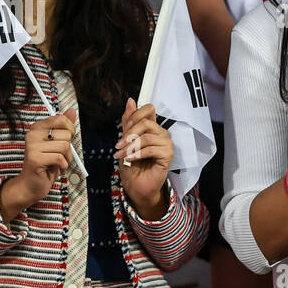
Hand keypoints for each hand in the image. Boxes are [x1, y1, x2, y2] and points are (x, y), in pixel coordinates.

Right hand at [1, 110, 76, 219]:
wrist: (31, 185)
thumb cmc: (46, 165)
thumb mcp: (58, 144)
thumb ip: (64, 127)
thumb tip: (72, 111)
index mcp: (38, 128)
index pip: (60, 119)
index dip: (70, 130)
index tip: (66, 140)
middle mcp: (33, 134)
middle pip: (66, 134)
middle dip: (68, 149)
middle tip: (59, 157)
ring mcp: (32, 146)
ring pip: (64, 146)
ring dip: (66, 159)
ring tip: (56, 164)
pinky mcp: (34, 158)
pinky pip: (60, 158)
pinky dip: (62, 167)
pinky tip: (54, 169)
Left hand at [116, 98, 172, 217]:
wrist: (136, 186)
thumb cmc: (132, 166)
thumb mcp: (125, 141)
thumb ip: (128, 122)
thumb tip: (130, 101)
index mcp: (152, 128)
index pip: (149, 109)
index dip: (136, 115)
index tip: (126, 127)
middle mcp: (161, 134)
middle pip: (146, 122)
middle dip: (129, 134)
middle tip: (119, 145)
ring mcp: (166, 144)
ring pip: (147, 136)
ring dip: (130, 147)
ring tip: (122, 155)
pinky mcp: (168, 155)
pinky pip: (151, 149)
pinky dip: (137, 154)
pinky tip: (131, 159)